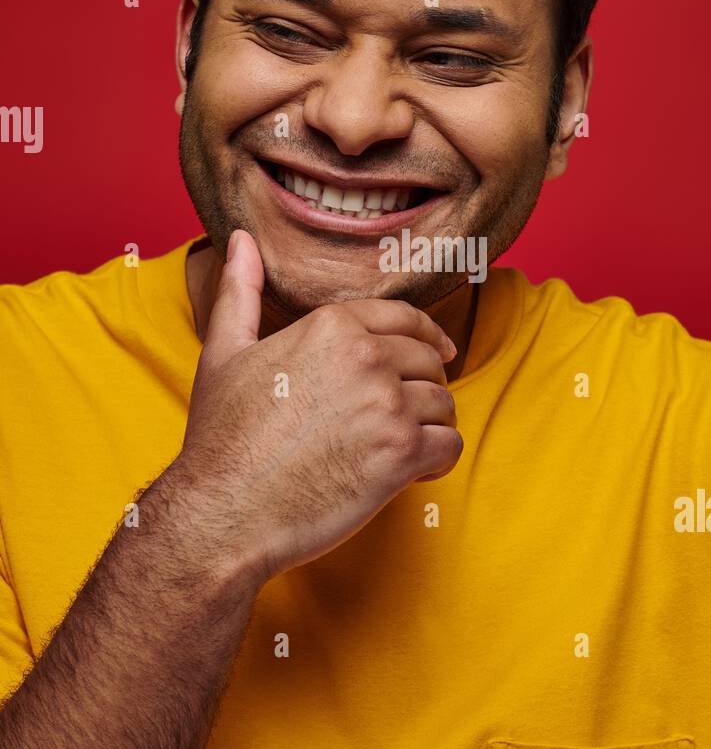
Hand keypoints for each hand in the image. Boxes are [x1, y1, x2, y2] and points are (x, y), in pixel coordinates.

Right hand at [168, 229, 462, 582]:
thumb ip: (241, 291)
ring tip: (404, 447)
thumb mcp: (223, 352)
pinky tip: (414, 472)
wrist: (223, 510)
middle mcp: (367, 357)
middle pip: (430, 361)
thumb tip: (242, 238)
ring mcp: (388, 404)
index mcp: (332, 326)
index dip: (427, 336)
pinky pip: (451, 445)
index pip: (406, 319)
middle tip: (406, 416)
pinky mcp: (402, 453)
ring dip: (431, 426)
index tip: (440, 352)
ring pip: (445, 403)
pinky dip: (439, 461)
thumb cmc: (221, 438)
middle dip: (424, 387)